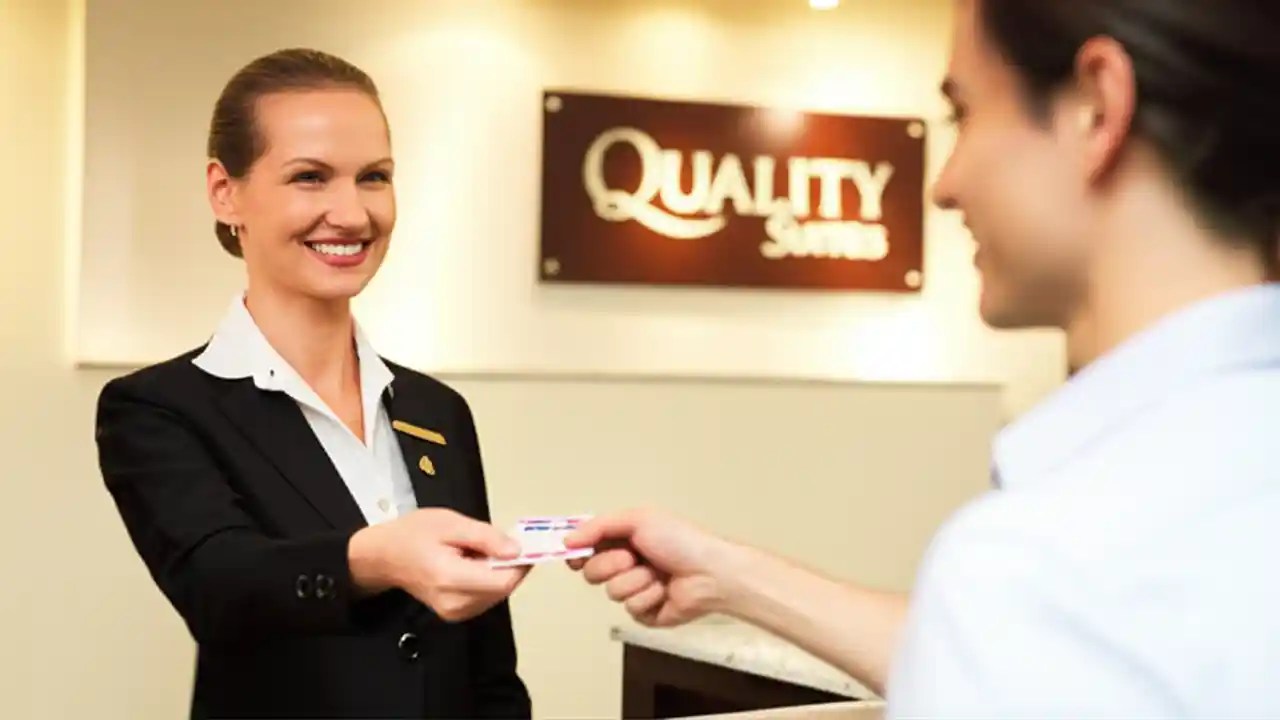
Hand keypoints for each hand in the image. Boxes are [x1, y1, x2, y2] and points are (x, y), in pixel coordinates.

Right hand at [348, 508, 529, 621]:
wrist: (384, 556)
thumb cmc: (414, 534)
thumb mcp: (451, 523)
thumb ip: (486, 537)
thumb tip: (517, 551)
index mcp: (450, 578)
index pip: (503, 581)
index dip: (520, 563)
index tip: (523, 542)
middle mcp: (454, 603)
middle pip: (503, 589)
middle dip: (509, 565)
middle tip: (498, 541)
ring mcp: (454, 613)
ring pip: (497, 594)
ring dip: (499, 572)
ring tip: (478, 551)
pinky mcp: (456, 615)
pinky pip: (486, 597)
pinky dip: (488, 580)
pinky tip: (474, 565)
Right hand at [563, 508, 737, 626]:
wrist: (710, 572)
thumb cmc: (679, 540)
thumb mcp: (638, 520)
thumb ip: (599, 527)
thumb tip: (566, 540)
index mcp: (624, 540)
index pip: (588, 548)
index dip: (579, 553)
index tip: (575, 556)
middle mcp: (627, 565)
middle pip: (592, 572)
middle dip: (611, 565)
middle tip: (633, 558)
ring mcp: (635, 591)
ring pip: (612, 592)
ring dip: (635, 581)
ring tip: (658, 575)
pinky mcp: (646, 613)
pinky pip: (631, 609)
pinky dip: (647, 597)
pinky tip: (664, 591)